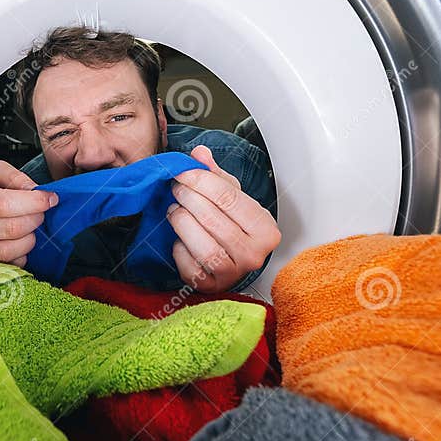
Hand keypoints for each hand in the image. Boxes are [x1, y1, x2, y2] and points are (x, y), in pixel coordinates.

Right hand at [0, 160, 57, 266]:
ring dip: (29, 238)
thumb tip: (34, 190)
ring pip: (9, 250)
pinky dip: (22, 253)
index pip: (2, 203)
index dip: (32, 202)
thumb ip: (14, 177)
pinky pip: (9, 263)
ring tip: (30, 225)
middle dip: (34, 219)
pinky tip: (20, 240)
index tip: (49, 199)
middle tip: (40, 212)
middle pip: (9, 228)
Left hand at [168, 145, 279, 292]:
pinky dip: (180, 250)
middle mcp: (254, 254)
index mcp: (266, 230)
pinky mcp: (211, 286)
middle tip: (176, 188)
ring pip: (202, 245)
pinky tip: (180, 239)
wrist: (232, 260)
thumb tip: (199, 153)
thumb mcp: (232, 198)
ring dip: (181, 222)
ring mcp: (233, 273)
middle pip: (212, 219)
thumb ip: (215, 175)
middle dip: (188, 198)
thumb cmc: (234, 226)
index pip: (229, 197)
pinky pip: (189, 266)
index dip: (201, 181)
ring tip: (174, 210)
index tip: (183, 171)